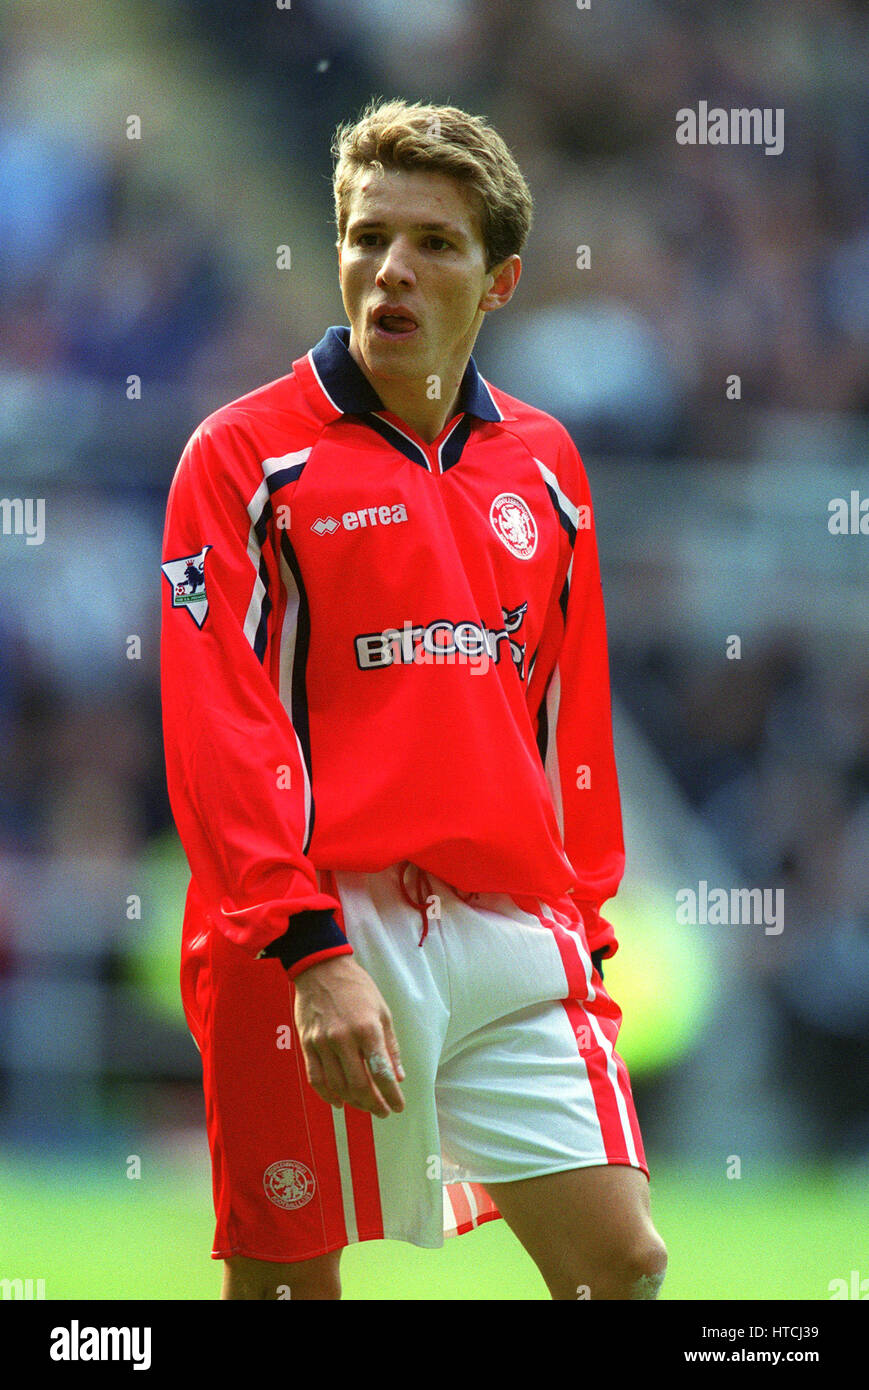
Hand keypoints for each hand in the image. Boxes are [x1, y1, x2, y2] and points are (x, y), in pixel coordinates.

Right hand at [292, 955, 405, 1117]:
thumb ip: (390, 1046)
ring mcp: (323, 1043)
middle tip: (383, 1111)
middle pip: (360, 1085)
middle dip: (374, 1104)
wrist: (321, 969)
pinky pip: (316, 1078)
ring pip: (338, 1085)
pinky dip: (328, 1095)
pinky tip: (339, 1102)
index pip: (381, 1072)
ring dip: (354, 1102)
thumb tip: (398, 1076)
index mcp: (367, 1029)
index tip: (398, 1106)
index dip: (391, 1094)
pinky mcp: (307, 1044)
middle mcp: (344, 1039)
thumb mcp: (382, 1011)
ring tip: (365, 1106)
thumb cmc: (357, 988)